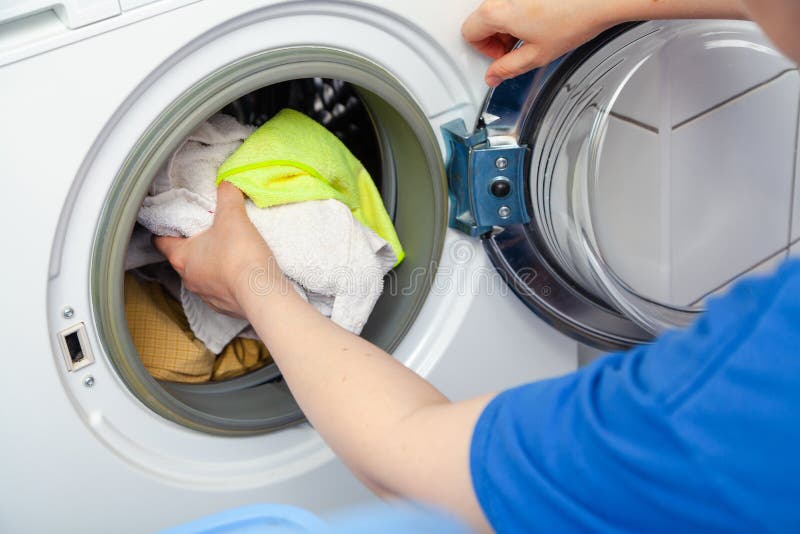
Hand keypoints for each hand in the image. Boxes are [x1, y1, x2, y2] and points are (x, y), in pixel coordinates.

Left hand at [154, 182, 277, 316]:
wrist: (262, 294)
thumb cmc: (240, 256)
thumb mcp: (233, 216)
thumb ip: (227, 195)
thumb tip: (226, 183)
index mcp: (182, 257)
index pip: (160, 242)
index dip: (165, 230)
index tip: (174, 223)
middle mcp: (189, 278)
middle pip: (183, 259)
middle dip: (194, 246)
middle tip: (209, 232)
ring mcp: (206, 295)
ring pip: (202, 276)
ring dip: (211, 265)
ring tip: (228, 252)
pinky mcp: (224, 307)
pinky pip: (221, 291)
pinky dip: (227, 281)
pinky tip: (241, 272)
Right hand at [462, 0, 613, 86]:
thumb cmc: (575, 18)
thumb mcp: (536, 55)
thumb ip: (508, 69)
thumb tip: (493, 77)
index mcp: (495, 12)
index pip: (468, 33)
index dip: (485, 50)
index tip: (503, 56)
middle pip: (481, 19)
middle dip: (496, 37)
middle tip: (518, 47)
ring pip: (497, 9)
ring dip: (509, 24)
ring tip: (534, 33)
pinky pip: (513, 1)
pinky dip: (521, 11)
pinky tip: (541, 19)